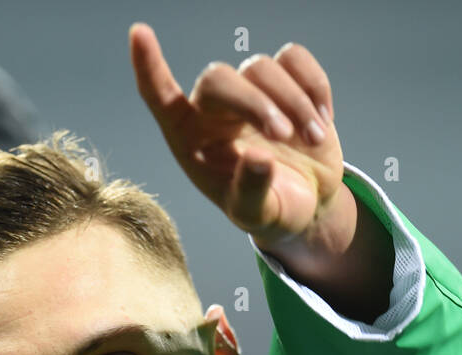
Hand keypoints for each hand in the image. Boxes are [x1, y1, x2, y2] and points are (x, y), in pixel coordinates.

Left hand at [128, 22, 344, 252]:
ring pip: (263, 67)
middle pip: (218, 79)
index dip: (148, 65)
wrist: (308, 203)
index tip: (139, 33)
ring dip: (294, 102)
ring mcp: (249, 91)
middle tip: (283, 136)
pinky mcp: (285, 80)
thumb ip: (252, 191)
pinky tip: (323, 120)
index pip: (159, 97)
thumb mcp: (258, 215)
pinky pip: (295, 59)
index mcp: (190, 139)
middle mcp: (213, 109)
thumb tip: (258, 159)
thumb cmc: (270, 210)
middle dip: (253, 103)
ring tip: (312, 138)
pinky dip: (314, 86)